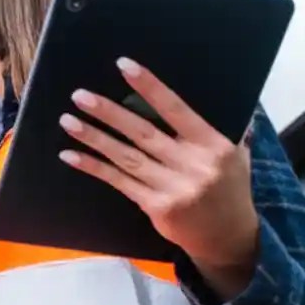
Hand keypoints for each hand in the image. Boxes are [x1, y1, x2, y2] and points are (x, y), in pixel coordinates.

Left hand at [57, 57, 259, 298]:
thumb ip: (219, 127)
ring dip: (94, 137)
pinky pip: (119, 181)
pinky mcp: (156, 206)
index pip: (176, 109)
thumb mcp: (236, 155)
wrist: (229, 238)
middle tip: (80, 96)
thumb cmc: (229, 188)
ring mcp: (172, 188)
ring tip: (68, 120)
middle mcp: (192, 165)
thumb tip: (218, 92)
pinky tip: (71, 155)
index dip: (149, 87)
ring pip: (126, 157)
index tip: (124, 66)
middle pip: (143, 133)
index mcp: (212, 145)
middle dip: (109, 113)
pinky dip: (94, 167)